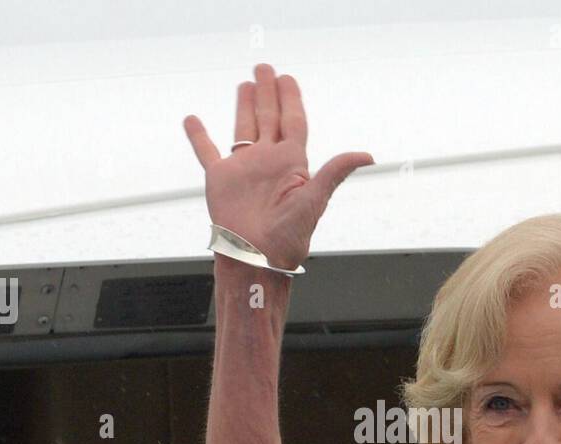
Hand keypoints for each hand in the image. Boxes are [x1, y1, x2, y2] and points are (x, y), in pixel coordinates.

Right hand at [183, 64, 373, 270]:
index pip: (293, 121)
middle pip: (269, 117)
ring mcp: (244, 168)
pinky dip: (199, 136)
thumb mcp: (315, 200)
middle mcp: (268, 161)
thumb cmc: (288, 238)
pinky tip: (192, 120)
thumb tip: (368, 156)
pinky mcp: (220, 179)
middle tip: (265, 68)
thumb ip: (335, 172)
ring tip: (245, 84)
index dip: (291, 99)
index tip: (287, 78)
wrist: (256, 258)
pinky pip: (207, 151)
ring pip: (243, 127)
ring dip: (244, 105)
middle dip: (268, 92)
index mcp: (292, 163)